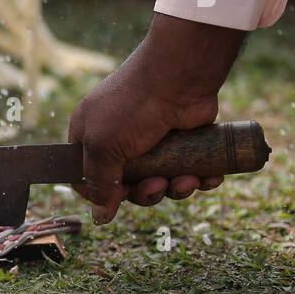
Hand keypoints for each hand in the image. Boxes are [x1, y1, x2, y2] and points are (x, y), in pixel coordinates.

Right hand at [68, 12, 245, 224]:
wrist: (178, 77)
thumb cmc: (131, 106)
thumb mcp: (102, 145)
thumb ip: (98, 182)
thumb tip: (99, 216)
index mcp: (92, 137)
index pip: (87, 176)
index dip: (101, 194)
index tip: (114, 199)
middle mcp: (121, 140)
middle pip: (129, 186)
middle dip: (145, 193)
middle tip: (156, 185)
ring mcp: (153, 142)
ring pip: (160, 181)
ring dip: (174, 189)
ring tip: (186, 181)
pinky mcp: (183, 142)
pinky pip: (188, 171)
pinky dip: (199, 179)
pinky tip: (207, 177)